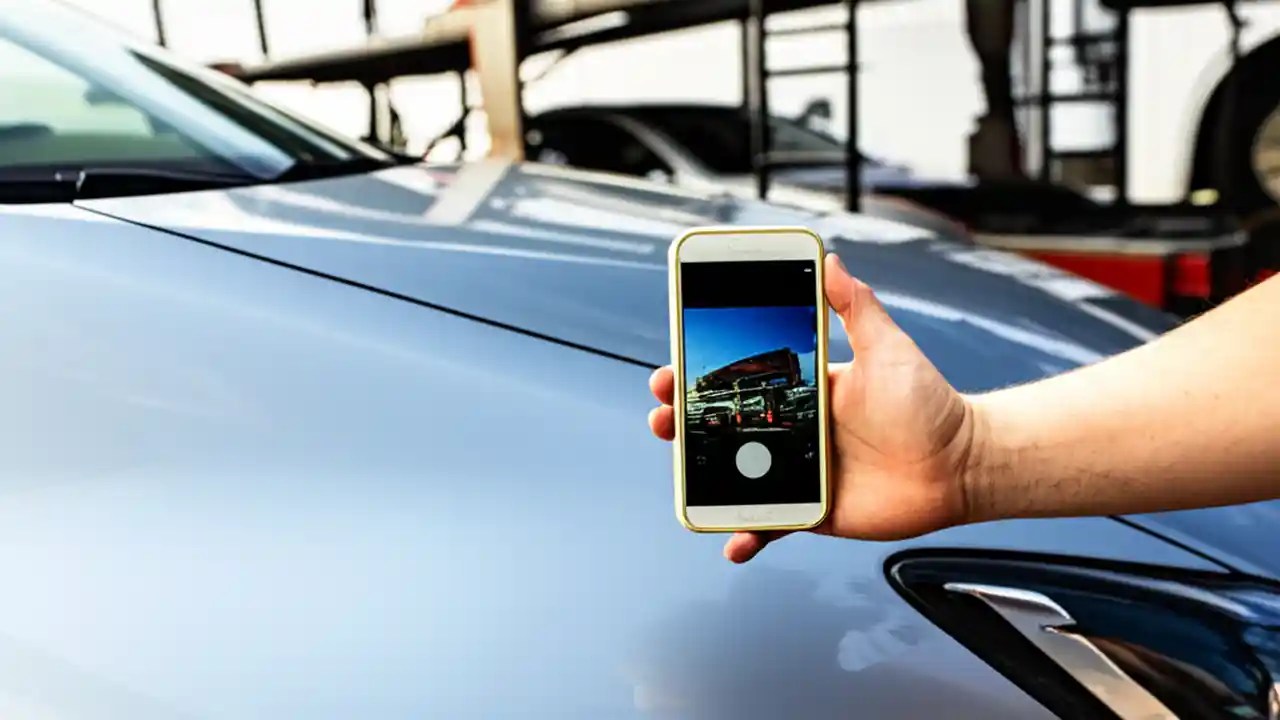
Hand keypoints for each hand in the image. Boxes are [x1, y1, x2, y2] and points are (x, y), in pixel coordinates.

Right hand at [648, 254, 978, 562]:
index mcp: (804, 390)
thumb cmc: (930, 405)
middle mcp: (795, 429)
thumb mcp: (888, 347)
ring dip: (699, 475)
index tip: (672, 365)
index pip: (741, 380)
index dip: (702, 375)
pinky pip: (770, 523)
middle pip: (724, 427)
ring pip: (735, 475)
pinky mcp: (812, 510)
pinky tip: (731, 539)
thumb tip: (831, 259)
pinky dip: (746, 534)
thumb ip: (856, 307)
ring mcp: (799, 472)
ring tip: (680, 471)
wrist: (961, 465)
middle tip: (662, 413)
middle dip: (684, 420)